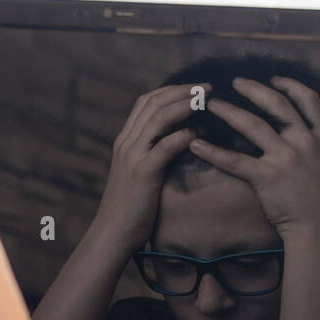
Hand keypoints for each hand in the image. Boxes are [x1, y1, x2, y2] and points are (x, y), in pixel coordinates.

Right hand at [90, 83, 208, 252]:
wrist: (113, 232)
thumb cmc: (131, 207)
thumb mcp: (138, 173)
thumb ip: (151, 154)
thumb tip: (177, 141)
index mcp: (125, 140)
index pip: (146, 102)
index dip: (171, 90)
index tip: (193, 88)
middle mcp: (126, 143)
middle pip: (154, 103)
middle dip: (182, 91)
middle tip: (206, 87)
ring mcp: (132, 156)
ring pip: (158, 118)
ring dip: (184, 105)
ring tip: (205, 100)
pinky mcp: (143, 173)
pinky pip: (164, 146)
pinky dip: (182, 135)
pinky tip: (197, 132)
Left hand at [188, 76, 319, 239]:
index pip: (308, 101)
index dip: (289, 86)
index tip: (274, 79)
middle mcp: (304, 142)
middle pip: (277, 105)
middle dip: (254, 89)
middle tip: (236, 82)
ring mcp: (284, 158)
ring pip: (252, 125)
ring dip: (230, 111)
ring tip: (211, 105)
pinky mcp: (266, 177)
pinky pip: (234, 160)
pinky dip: (213, 151)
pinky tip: (196, 145)